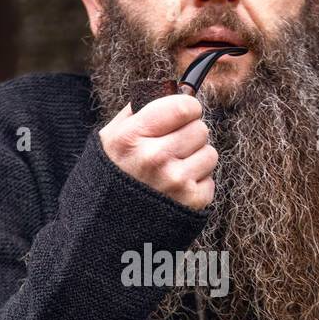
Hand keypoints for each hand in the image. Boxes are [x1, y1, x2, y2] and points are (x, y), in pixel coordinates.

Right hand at [98, 94, 217, 210]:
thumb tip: (172, 87)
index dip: (186, 108)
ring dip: (196, 159)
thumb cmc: (112, 178)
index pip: (183, 106)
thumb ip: (138, 109)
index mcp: (131, 137)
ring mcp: (175, 181)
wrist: (107, 231)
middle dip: (190, 135)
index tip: (181, 115)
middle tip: (173, 148)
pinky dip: (197, 184)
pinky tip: (176, 190)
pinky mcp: (191, 203)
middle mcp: (154, 158)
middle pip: (200, 129)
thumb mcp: (111, 139)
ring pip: (210, 153)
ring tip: (174, 170)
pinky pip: (211, 180)